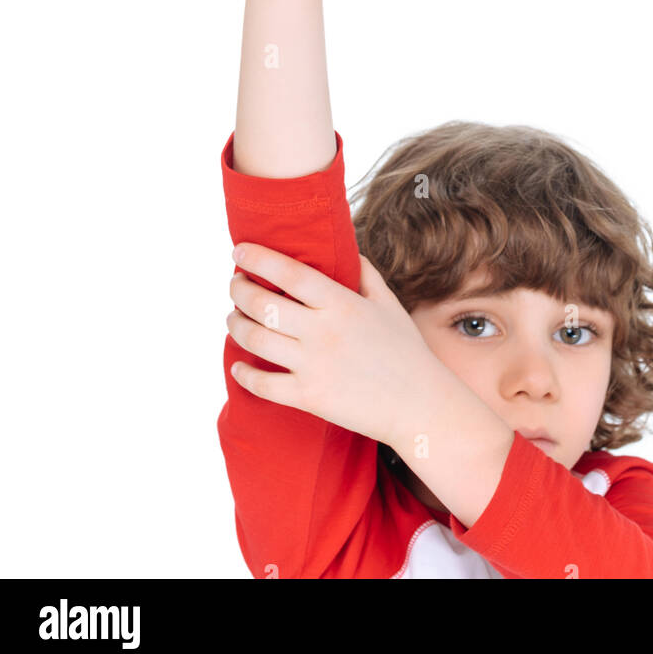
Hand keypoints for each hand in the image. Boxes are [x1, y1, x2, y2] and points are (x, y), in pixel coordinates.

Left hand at [226, 244, 439, 445]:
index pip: (289, 273)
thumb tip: (348, 249)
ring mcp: (313, 365)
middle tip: (235, 283)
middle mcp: (323, 331)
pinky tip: (238, 366)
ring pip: (255, 340)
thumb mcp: (389, 304)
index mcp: (342, 304)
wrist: (419, 405)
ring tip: (233, 317)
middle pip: (263, 304)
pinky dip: (244, 374)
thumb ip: (365, 274)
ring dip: (235, 325)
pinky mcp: (309, 397)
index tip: (240, 250)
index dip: (259, 259)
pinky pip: (263, 384)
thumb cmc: (406, 351)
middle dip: (239, 290)